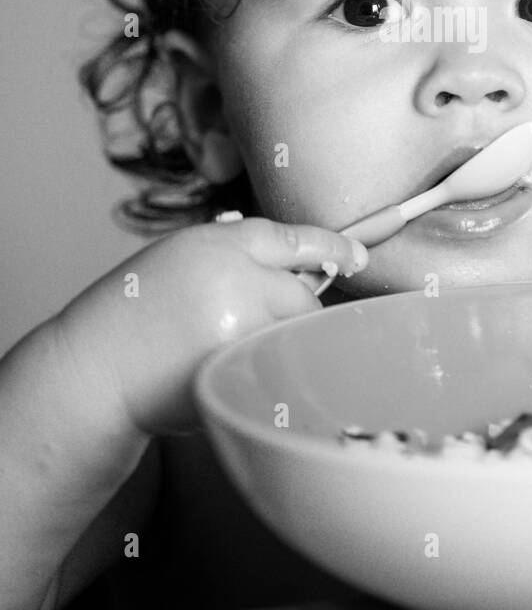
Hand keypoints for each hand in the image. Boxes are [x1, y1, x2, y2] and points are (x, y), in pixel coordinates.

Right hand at [57, 217, 367, 434]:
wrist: (95, 368)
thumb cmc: (137, 314)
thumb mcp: (183, 259)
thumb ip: (236, 260)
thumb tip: (304, 271)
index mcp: (219, 243)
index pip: (292, 238)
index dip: (332, 246)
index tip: (358, 255)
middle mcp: (236, 278)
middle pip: (302, 293)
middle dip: (292, 309)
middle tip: (250, 323)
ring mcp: (240, 325)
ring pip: (293, 333)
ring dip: (278, 342)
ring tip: (224, 347)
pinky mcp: (238, 368)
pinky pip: (276, 367)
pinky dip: (263, 371)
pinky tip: (222, 370)